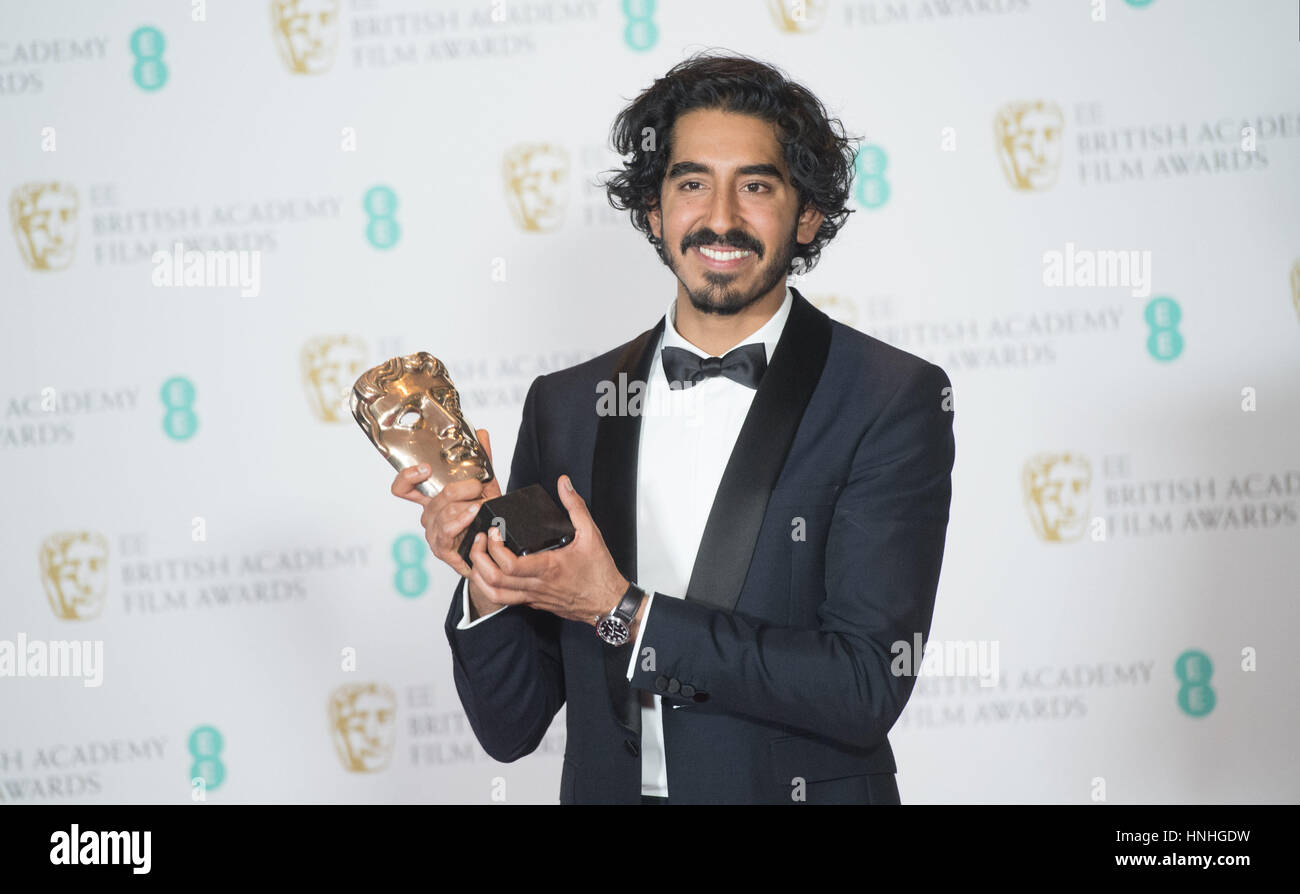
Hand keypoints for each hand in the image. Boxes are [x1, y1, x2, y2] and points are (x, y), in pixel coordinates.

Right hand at [390, 428, 502, 618]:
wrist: (496, 547)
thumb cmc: (485, 517)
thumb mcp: (486, 486)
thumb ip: (482, 460)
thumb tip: (482, 433)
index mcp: (432, 500)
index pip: (404, 488)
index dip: (407, 477)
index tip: (426, 468)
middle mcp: (428, 516)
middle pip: (434, 498)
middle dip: (460, 490)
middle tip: (478, 487)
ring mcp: (433, 535)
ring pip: (442, 515)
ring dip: (465, 508)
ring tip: (480, 505)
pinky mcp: (442, 550)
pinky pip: (447, 533)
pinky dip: (462, 524)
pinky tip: (474, 519)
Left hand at [464, 473, 628, 625]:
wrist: (608, 603)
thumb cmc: (600, 573)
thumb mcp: (591, 533)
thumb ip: (575, 506)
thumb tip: (564, 484)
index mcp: (548, 568)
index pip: (509, 564)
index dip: (494, 547)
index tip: (494, 531)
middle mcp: (537, 586)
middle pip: (494, 580)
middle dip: (478, 558)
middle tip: (479, 540)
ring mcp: (533, 597)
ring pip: (494, 594)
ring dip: (480, 576)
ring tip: (479, 557)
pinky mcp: (534, 603)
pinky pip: (504, 599)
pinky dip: (491, 586)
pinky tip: (492, 571)